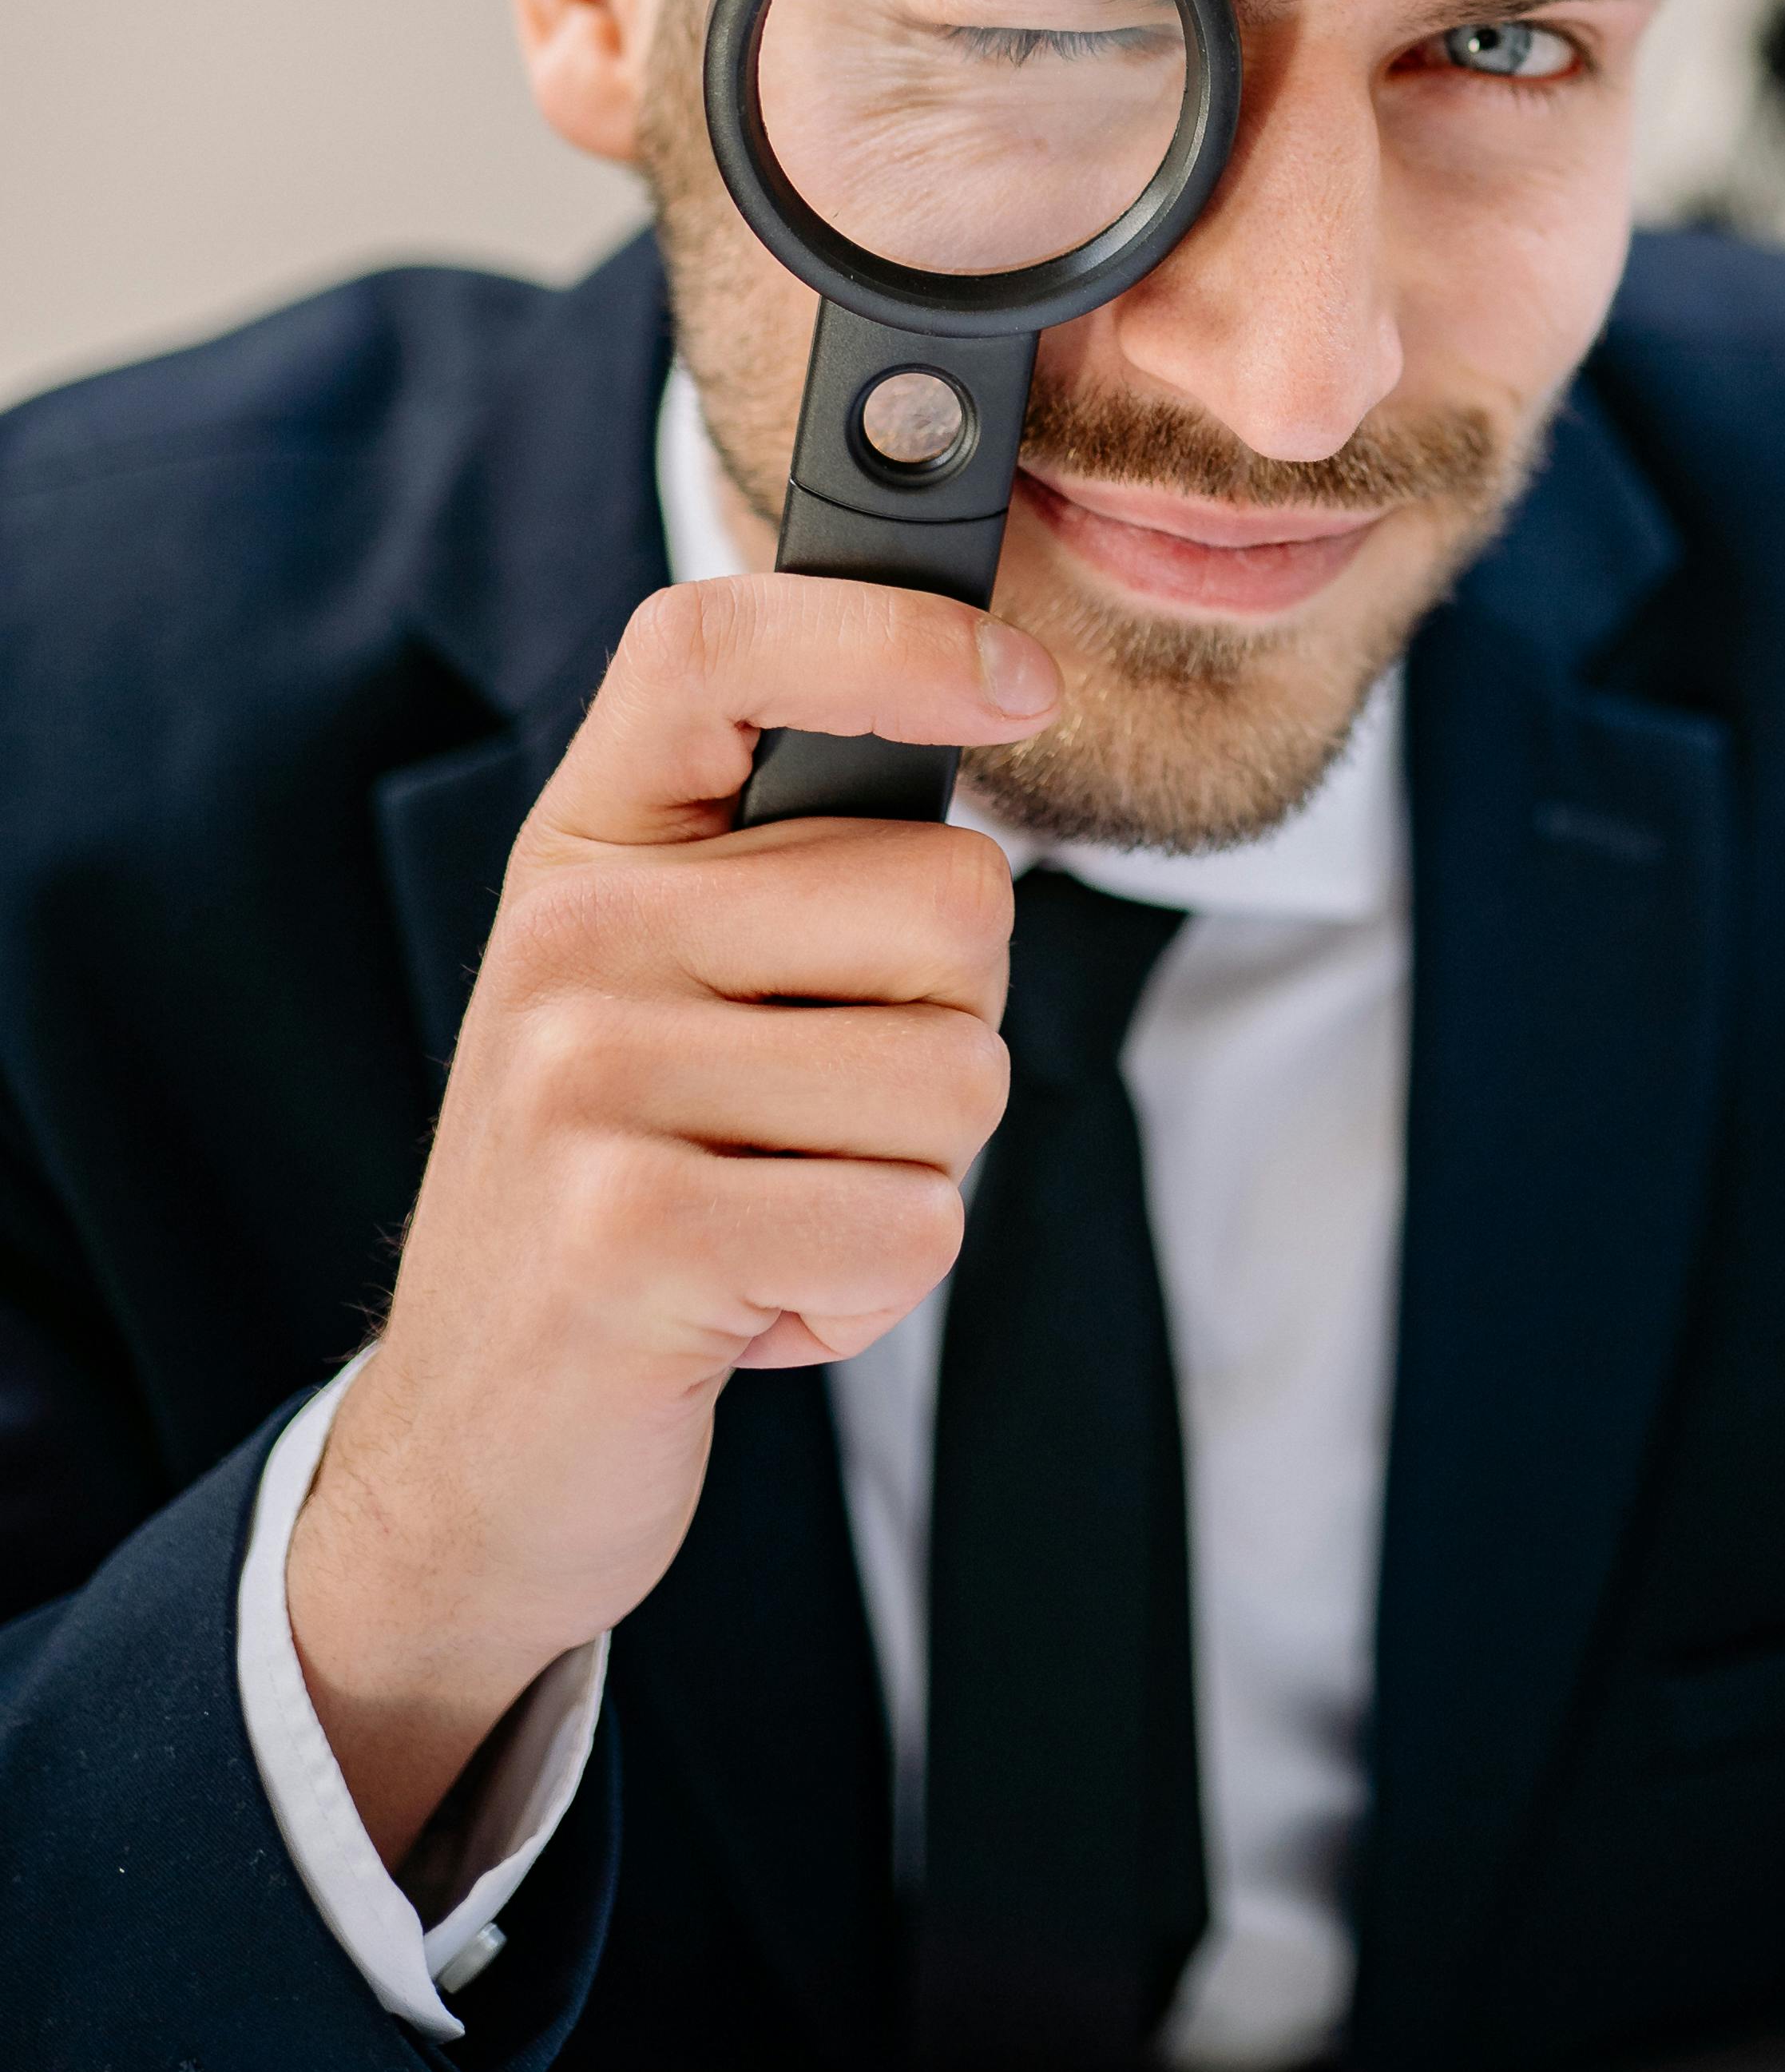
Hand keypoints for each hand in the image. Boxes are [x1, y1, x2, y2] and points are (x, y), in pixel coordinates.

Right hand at [284, 571, 1056, 1867]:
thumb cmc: (630, 1187)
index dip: (891, 630)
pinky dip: (872, 1291)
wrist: (478, 1440)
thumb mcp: (664, 988)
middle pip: (950, 900)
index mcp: (588, 846)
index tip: (1019, 685)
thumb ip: (790, 861)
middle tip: (812, 1119)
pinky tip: (754, 1301)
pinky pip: (910, 1225)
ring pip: (955, 1077)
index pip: (715, 644)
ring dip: (911, 1179)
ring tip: (771, 1213)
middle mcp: (570, 935)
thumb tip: (986, 698)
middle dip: (950, 1030)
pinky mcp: (628, 1238)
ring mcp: (584, 1082)